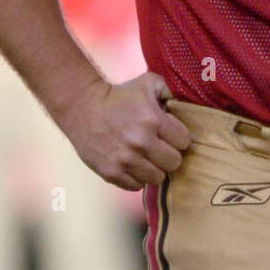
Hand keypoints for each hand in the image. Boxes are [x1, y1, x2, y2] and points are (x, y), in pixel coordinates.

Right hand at [57, 72, 191, 189]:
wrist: (82, 106)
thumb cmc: (120, 94)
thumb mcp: (148, 83)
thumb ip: (170, 90)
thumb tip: (186, 103)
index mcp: (153, 120)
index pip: (184, 142)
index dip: (179, 138)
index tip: (171, 135)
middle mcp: (141, 142)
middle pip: (174, 163)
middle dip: (170, 155)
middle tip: (160, 149)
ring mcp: (125, 160)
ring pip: (157, 178)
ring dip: (155, 169)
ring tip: (147, 158)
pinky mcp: (111, 172)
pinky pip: (136, 186)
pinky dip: (136, 178)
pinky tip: (132, 165)